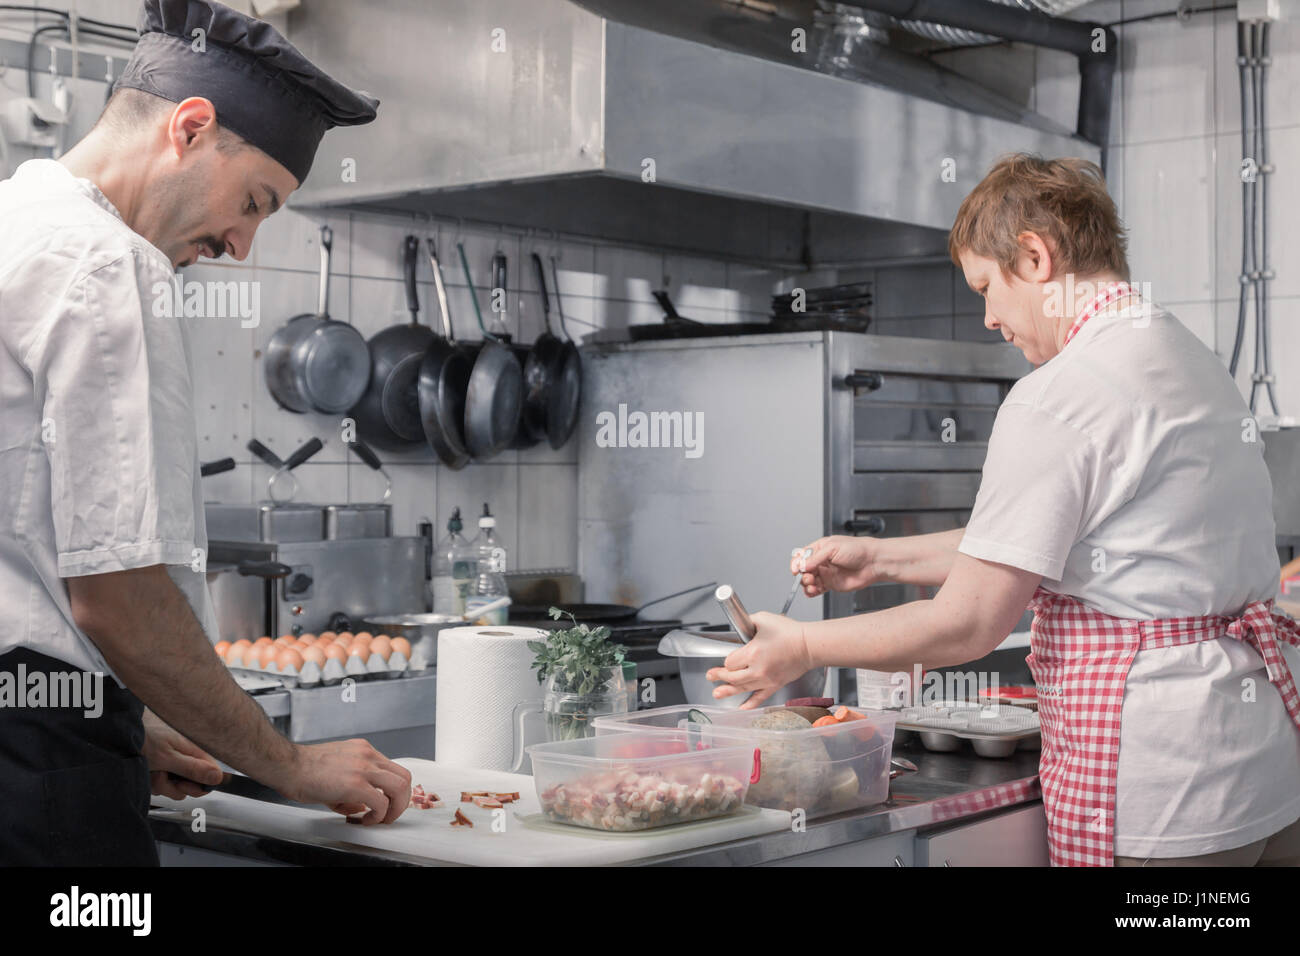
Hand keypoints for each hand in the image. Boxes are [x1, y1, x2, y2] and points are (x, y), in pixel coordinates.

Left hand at [142, 709, 223, 798]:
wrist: (119, 736)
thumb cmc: (143, 739)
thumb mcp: (167, 757)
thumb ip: (193, 769)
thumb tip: (218, 777)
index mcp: (193, 751)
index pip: (211, 774)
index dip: (199, 785)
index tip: (183, 785)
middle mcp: (185, 758)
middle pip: (191, 784)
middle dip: (174, 786)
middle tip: (163, 776)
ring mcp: (172, 764)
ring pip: (174, 788)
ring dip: (160, 784)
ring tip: (150, 771)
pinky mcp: (160, 769)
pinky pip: (162, 786)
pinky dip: (152, 782)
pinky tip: (146, 772)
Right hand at [277, 739, 411, 824]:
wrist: (287, 765)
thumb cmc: (304, 767)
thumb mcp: (336, 768)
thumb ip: (353, 784)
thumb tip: (361, 806)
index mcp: (363, 750)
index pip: (393, 768)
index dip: (394, 790)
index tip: (388, 802)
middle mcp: (367, 756)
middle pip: (404, 777)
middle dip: (401, 801)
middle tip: (390, 814)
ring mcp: (363, 768)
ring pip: (400, 787)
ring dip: (394, 809)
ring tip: (381, 819)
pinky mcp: (355, 784)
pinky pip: (380, 802)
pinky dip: (378, 816)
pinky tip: (365, 819)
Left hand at [705, 611, 812, 709]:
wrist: (809, 645)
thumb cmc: (790, 632)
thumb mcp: (763, 619)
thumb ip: (747, 623)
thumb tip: (739, 626)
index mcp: (753, 653)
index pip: (730, 662)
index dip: (726, 660)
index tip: (728, 657)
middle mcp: (758, 669)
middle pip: (732, 677)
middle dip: (719, 676)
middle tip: (711, 676)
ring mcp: (766, 679)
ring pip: (742, 688)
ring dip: (727, 691)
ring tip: (717, 693)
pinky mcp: (775, 685)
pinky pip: (759, 698)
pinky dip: (749, 704)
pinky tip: (741, 707)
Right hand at [791, 535, 886, 595]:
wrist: (873, 562)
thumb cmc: (858, 549)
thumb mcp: (833, 548)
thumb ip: (815, 558)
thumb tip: (802, 565)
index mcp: (819, 549)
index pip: (801, 556)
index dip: (796, 563)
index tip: (796, 569)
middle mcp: (821, 561)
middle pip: (803, 570)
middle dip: (802, 575)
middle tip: (808, 577)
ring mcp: (826, 574)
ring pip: (808, 581)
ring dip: (806, 585)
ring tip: (812, 585)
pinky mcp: (831, 585)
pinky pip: (817, 590)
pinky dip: (812, 592)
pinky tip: (814, 591)